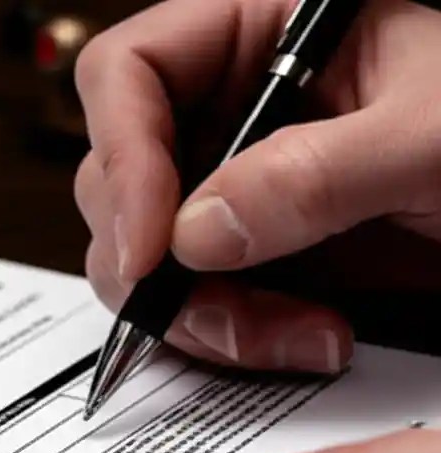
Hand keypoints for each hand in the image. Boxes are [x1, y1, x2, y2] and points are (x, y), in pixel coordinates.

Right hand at [75, 0, 440, 372]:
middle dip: (156, 260)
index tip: (151, 243)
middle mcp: (231, 112)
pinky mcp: (257, 256)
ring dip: (201, 315)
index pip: (129, 73)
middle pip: (119, 179)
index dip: (122, 156)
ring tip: (290, 335)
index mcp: (258, 36)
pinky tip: (302, 340)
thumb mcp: (432, 133)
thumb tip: (196, 230)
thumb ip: (316, 173)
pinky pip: (195, 303)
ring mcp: (237, 188)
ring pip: (147, 257)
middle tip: (207, 305)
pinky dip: (233, 339)